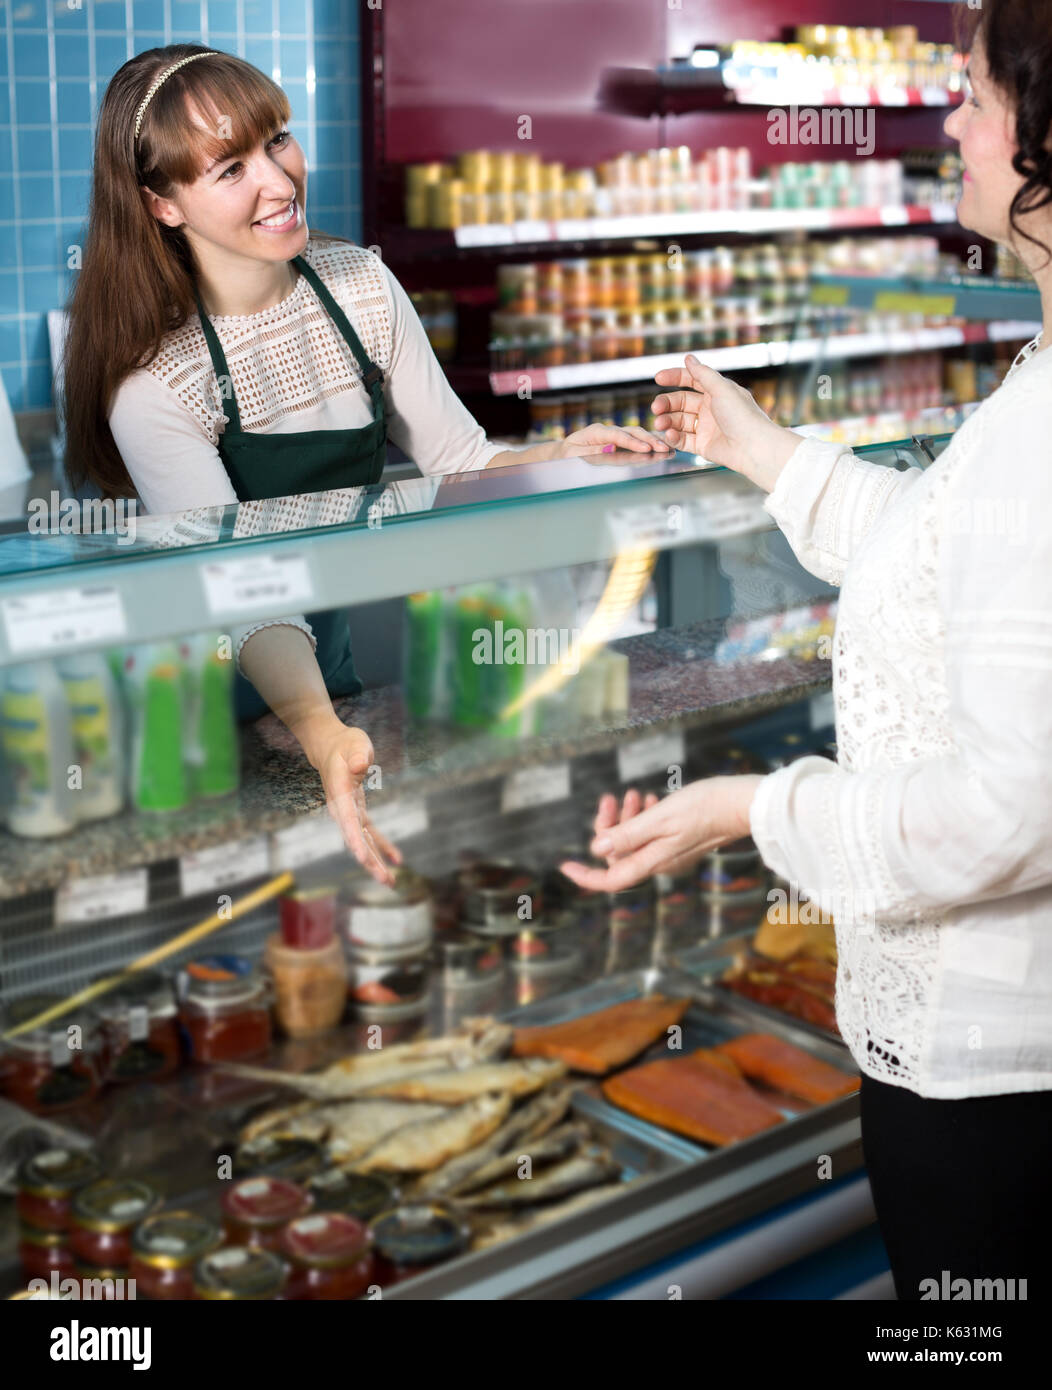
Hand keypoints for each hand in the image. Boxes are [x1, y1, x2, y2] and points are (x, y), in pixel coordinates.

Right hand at [308, 722, 402, 884]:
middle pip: (355, 839)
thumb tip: (360, 766)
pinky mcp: (357, 812)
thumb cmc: (345, 744)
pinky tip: (397, 859)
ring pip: (363, 842)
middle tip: (386, 881)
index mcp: (340, 794)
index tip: (362, 858)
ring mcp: (349, 813)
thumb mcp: (354, 743)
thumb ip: (357, 755)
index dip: (355, 840)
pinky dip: (383, 845)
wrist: (331, 747)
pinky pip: (371, 833)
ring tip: (391, 882)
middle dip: (369, 861)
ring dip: (376, 861)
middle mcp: (342, 809)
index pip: (347, 820)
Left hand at [561, 423, 671, 457]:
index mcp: (596, 432)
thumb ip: (591, 451)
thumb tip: (610, 448)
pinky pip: (637, 441)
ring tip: (669, 449)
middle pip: (633, 432)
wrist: (564, 452)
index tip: (646, 449)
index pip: (618, 435)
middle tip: (664, 449)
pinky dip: (650, 444)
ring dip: (654, 441)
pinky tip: (663, 449)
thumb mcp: (572, 454)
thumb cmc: (567, 454)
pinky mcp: (620, 441)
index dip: (633, 442)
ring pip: (638, 435)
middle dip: (649, 440)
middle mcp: (608, 430)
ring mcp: (615, 434)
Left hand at [561, 774, 763, 891]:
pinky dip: (644, 817)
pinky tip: (648, 799)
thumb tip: (598, 851)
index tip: (564, 865)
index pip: (611, 878)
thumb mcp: (660, 818)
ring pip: (635, 840)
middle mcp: (661, 862)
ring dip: (627, 817)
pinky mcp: (682, 840)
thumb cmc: (704, 807)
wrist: (743, 803)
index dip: (585, 875)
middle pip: (620, 853)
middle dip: (609, 827)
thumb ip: (628, 835)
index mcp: (654, 861)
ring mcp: (672, 852)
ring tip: (633, 793)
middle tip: (611, 798)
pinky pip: (652, 834)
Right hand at [652, 356, 800, 490]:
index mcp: (716, 392)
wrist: (754, 447)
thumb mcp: (722, 389)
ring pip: (679, 421)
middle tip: (656, 408)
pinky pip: (682, 440)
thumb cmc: (743, 416)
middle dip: (666, 404)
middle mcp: (710, 409)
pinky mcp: (703, 446)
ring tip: (660, 423)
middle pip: (681, 402)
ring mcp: (706, 428)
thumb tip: (688, 358)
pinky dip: (673, 437)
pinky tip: (669, 434)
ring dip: (666, 421)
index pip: (691, 380)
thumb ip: (703, 374)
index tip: (658, 378)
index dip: (674, 377)